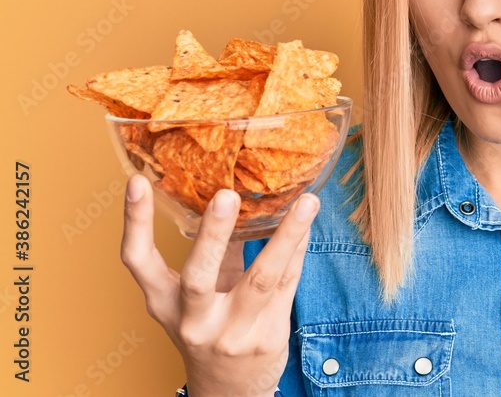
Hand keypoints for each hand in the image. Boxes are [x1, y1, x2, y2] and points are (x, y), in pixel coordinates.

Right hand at [120, 174, 318, 396]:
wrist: (228, 393)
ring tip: (306, 203)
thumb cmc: (211, 330)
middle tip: (226, 195)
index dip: (134, 222)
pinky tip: (308, 226)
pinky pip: (287, 286)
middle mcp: (194, 321)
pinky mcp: (267, 337)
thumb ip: (217, 253)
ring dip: (287, 236)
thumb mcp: (197, 298)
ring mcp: (232, 332)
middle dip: (213, 235)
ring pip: (263, 278)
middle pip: (200, 276)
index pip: (138, 262)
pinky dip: (298, 252)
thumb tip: (232, 196)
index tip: (137, 183)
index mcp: (165, 304)